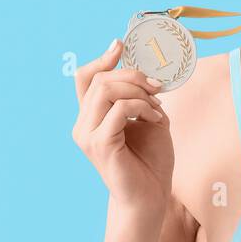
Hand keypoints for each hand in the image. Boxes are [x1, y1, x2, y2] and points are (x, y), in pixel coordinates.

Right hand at [71, 39, 173, 211]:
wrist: (151, 197)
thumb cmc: (151, 162)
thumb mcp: (149, 120)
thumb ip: (141, 97)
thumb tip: (145, 73)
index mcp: (90, 118)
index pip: (85, 78)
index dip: (101, 58)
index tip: (120, 44)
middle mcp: (82, 125)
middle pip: (99, 79)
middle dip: (132, 76)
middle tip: (157, 88)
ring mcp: (87, 135)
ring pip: (106, 90)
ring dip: (138, 92)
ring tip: (157, 107)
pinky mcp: (99, 144)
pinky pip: (119, 109)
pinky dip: (142, 108)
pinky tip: (156, 119)